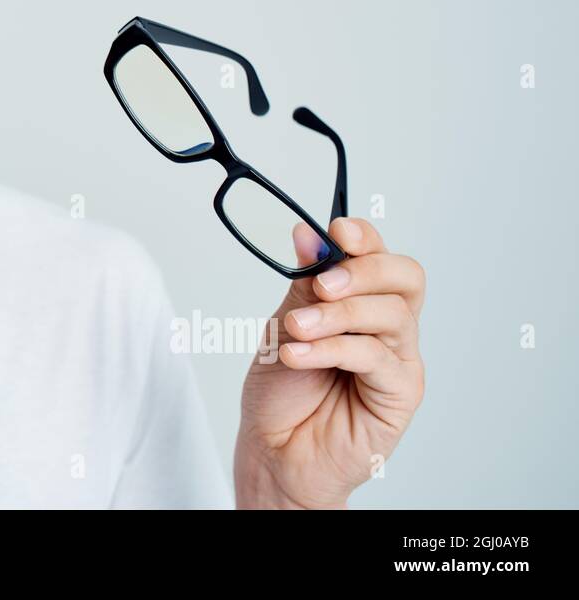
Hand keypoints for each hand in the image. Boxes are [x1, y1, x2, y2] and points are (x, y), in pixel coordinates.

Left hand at [235, 217, 425, 508]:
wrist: (275, 451)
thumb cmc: (281, 393)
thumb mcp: (283, 327)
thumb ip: (302, 285)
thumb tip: (308, 234)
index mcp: (361, 302)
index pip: (379, 256)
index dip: (365, 237)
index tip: (337, 229)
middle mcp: (387, 328)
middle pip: (405, 278)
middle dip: (363, 270)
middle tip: (322, 284)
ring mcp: (398, 359)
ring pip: (391, 314)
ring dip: (338, 315)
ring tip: (296, 329)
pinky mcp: (400, 393)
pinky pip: (376, 357)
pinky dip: (334, 349)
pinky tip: (299, 355)